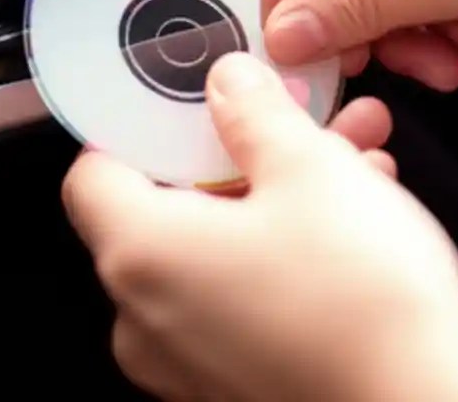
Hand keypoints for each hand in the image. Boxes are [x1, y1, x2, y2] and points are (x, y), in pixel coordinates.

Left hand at [62, 53, 457, 400]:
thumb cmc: (363, 310)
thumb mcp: (311, 169)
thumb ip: (255, 113)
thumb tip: (230, 85)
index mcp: (141, 253)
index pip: (93, 172)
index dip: (140, 127)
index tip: (188, 102)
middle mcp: (147, 317)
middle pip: (167, 209)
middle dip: (240, 155)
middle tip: (294, 124)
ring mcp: (188, 361)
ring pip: (218, 251)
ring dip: (276, 197)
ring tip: (350, 164)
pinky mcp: (234, 385)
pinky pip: (242, 298)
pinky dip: (283, 253)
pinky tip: (353, 222)